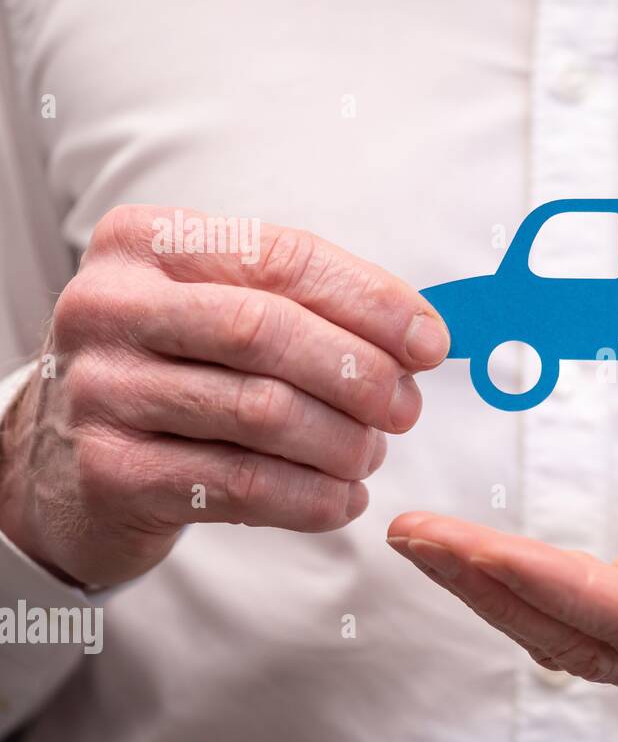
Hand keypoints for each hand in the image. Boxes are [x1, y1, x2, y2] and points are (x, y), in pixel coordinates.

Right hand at [0, 204, 447, 586]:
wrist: (63, 457)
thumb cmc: (173, 369)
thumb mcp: (221, 309)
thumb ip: (308, 306)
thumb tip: (420, 339)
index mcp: (148, 242)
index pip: (283, 257)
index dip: (372, 302)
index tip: (430, 344)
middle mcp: (111, 306)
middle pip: (267, 331)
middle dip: (359, 374)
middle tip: (404, 408)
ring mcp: (103, 389)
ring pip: (260, 412)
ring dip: (342, 442)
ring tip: (370, 454)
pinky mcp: (112, 471)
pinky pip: (240, 485)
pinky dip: (311, 497)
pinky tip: (340, 499)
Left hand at [388, 426, 617, 718]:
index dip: (547, 584)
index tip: (468, 545)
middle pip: (591, 642)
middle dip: (493, 590)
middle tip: (416, 536)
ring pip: (584, 646)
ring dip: (501, 599)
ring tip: (431, 547)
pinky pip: (599, 637)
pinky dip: (536, 602)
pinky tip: (492, 572)